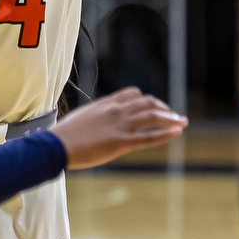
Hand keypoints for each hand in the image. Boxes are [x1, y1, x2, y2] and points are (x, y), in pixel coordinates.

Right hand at [51, 88, 185, 168]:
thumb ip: (94, 117)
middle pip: (148, 102)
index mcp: (106, 104)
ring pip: (153, 116)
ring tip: (182, 122)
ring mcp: (120, 126)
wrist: (56, 145)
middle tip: (173, 116)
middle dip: (164, 108)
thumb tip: (95, 122)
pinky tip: (177, 132)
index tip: (154, 107)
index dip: (147, 99)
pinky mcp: (122, 142)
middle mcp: (116, 110)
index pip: (133, 94)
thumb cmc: (64, 135)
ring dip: (171, 118)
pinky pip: (149, 136)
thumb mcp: (82, 119)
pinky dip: (166, 133)